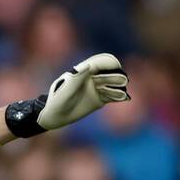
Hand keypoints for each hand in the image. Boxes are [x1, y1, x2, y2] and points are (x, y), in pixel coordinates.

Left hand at [5, 54, 129, 136]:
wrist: (55, 116)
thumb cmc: (57, 102)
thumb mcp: (64, 91)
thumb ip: (75, 80)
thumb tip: (88, 66)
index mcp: (83, 71)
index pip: (100, 62)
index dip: (110, 62)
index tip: (117, 66)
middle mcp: (92, 78)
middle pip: (109, 72)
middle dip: (117, 75)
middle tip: (123, 81)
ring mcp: (97, 88)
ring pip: (113, 84)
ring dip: (119, 86)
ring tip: (121, 93)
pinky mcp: (100, 99)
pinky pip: (113, 96)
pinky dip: (120, 96)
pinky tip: (125, 98)